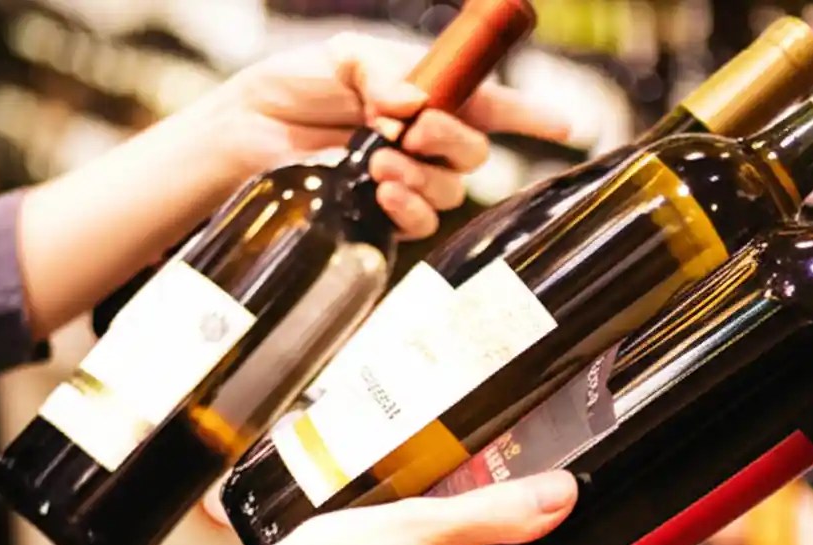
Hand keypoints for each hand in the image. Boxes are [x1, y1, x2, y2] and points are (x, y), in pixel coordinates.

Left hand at [205, 32, 569, 238]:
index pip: (493, 105)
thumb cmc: (296, 82)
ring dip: (422, 175)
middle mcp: (425, 138)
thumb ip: (381, 72)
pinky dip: (409, 208)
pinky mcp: (380, 212)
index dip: (533, 116)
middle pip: (475, 152)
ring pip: (449, 188)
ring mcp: (405, 177)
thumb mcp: (342, 55)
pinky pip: (420, 221)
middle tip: (412, 130)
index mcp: (429, 93)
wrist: (245, 128)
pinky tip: (383, 193)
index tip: (566, 125)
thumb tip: (408, 103)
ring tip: (379, 161)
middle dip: (450, 141)